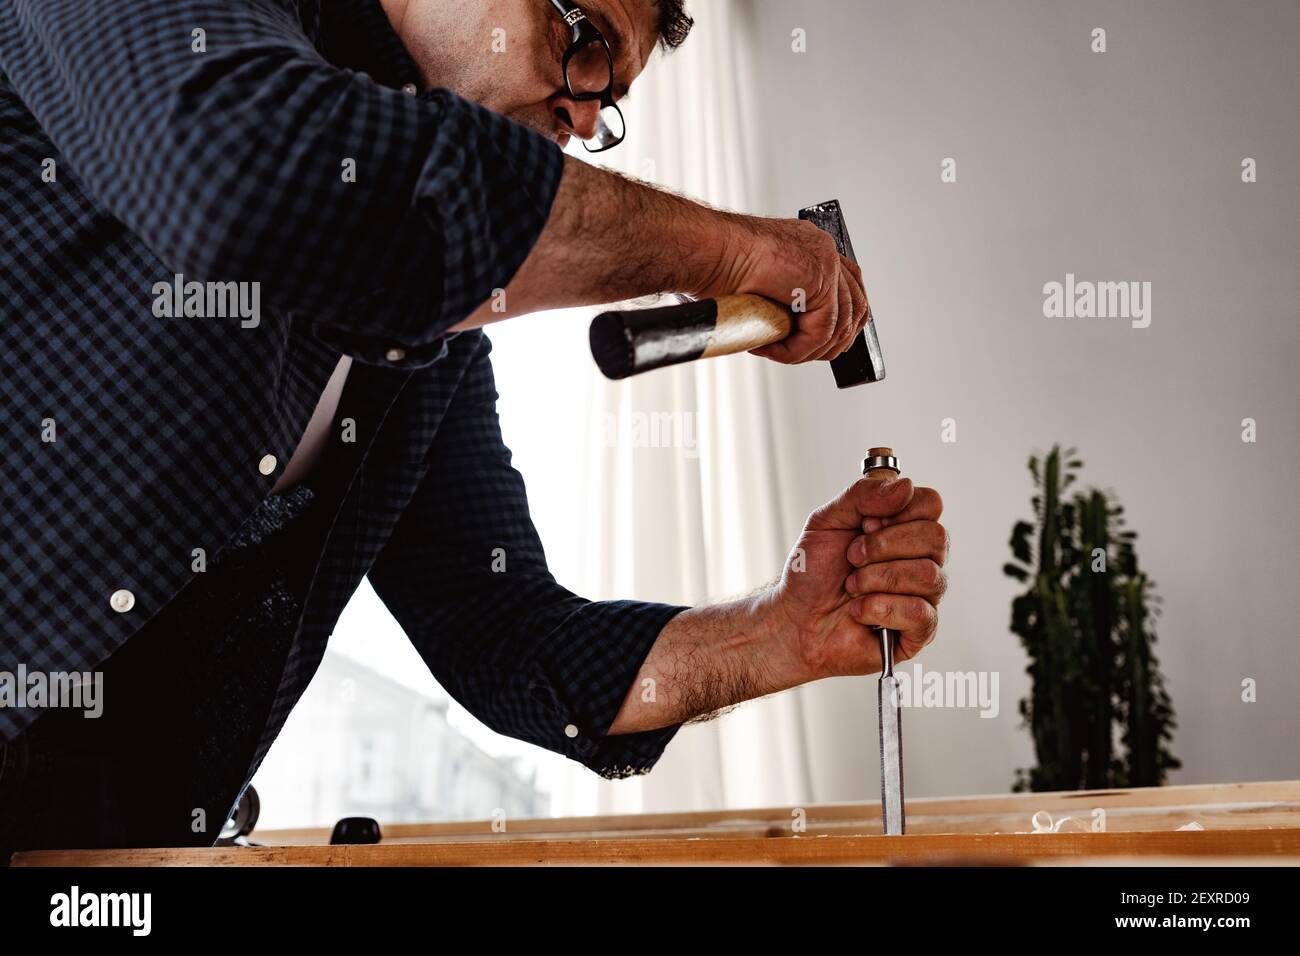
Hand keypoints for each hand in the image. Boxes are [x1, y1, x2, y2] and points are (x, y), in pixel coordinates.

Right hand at [691, 214, 869, 365]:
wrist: (708, 251)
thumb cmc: (717, 264)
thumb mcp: (761, 286)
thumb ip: (785, 301)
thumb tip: (791, 330)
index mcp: (812, 248)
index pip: (847, 287)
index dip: (839, 321)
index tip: (820, 343)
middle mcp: (823, 251)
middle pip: (855, 304)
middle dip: (835, 339)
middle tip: (803, 354)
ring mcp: (825, 263)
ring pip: (839, 323)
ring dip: (810, 349)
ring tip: (780, 353)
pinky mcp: (820, 280)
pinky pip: (820, 331)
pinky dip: (797, 349)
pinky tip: (772, 348)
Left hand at [761, 477, 947, 681]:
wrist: (794, 620)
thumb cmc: (813, 573)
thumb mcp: (826, 521)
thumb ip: (862, 495)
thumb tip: (906, 487)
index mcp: (903, 528)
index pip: (931, 504)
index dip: (900, 511)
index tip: (866, 524)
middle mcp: (920, 559)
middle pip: (936, 537)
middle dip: (884, 546)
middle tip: (852, 556)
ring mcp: (923, 595)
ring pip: (928, 575)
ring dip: (877, 578)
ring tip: (851, 586)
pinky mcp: (919, 631)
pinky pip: (921, 613)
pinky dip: (881, 608)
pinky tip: (859, 610)